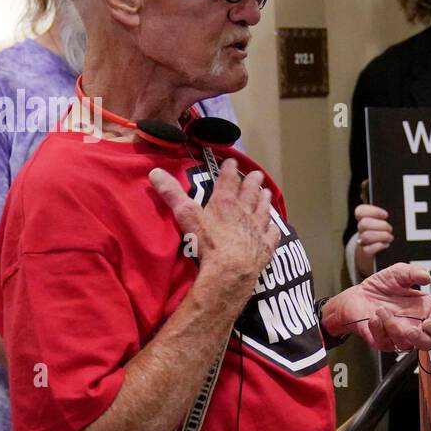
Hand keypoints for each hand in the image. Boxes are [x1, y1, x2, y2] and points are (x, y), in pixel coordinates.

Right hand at [149, 158, 281, 317]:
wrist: (231, 269)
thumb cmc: (208, 242)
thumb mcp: (186, 216)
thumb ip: (172, 194)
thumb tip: (155, 172)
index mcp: (225, 203)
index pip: (228, 180)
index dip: (229, 170)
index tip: (232, 161)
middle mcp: (245, 212)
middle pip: (251, 193)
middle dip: (253, 181)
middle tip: (257, 173)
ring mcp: (258, 230)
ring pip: (264, 210)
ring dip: (265, 201)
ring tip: (267, 192)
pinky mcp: (265, 248)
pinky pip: (272, 235)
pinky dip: (274, 230)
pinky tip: (275, 227)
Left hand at [322, 262, 430, 351]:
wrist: (358, 295)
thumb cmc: (382, 286)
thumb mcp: (399, 273)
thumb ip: (413, 273)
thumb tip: (427, 277)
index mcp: (426, 312)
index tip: (428, 323)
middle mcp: (416, 326)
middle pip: (429, 344)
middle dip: (421, 340)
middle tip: (411, 330)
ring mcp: (400, 337)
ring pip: (405, 345)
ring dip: (393, 328)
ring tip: (381, 309)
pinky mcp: (383, 342)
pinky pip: (385, 343)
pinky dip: (378, 330)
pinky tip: (373, 318)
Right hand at [354, 202, 392, 277]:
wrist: (380, 250)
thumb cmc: (386, 231)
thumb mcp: (386, 220)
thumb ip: (389, 212)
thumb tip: (394, 205)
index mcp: (364, 218)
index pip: (360, 211)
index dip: (373, 212)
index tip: (386, 215)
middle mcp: (362, 229)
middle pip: (364, 224)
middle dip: (381, 226)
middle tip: (391, 229)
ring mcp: (363, 241)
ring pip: (366, 236)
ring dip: (381, 236)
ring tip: (390, 237)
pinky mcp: (367, 253)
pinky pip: (367, 250)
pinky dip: (379, 246)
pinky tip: (386, 245)